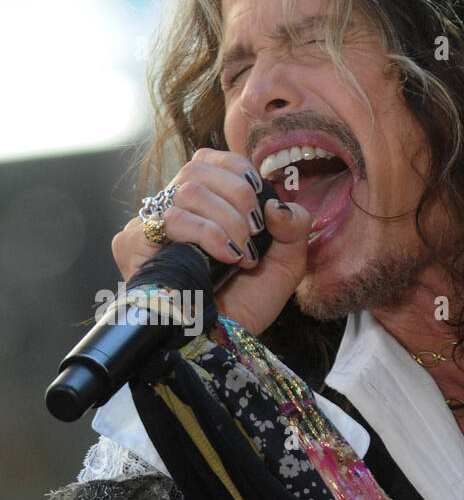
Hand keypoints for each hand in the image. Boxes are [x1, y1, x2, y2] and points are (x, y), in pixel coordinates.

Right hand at [112, 148, 311, 335]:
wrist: (225, 340)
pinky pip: (169, 219)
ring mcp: (148, 225)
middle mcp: (170, 208)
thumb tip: (277, 205)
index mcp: (201, 202)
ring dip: (227, 221)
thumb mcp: (286, 262)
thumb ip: (294, 228)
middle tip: (255, 236)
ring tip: (242, 256)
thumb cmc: (249, 302)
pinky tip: (225, 258)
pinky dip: (206, 234)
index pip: (210, 159)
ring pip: (188, 191)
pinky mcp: (132, 244)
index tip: (261, 204)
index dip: (239, 171)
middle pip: (198, 169)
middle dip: (238, 199)